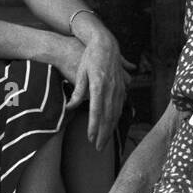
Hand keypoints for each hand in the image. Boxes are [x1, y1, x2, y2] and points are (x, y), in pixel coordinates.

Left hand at [58, 33, 132, 149]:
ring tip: (104, 141)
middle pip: (108, 116)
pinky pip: (120, 106)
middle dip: (103, 134)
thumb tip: (69, 107)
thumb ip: (77, 91)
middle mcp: (111, 89)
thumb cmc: (89, 57)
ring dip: (110, 129)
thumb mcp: (80, 73)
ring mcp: (119, 88)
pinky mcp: (122, 87)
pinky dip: (116, 119)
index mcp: (99, 86)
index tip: (90, 139)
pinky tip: (112, 126)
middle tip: (97, 148)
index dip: (94, 126)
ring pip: (116, 113)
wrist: (106, 43)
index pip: (96, 111)